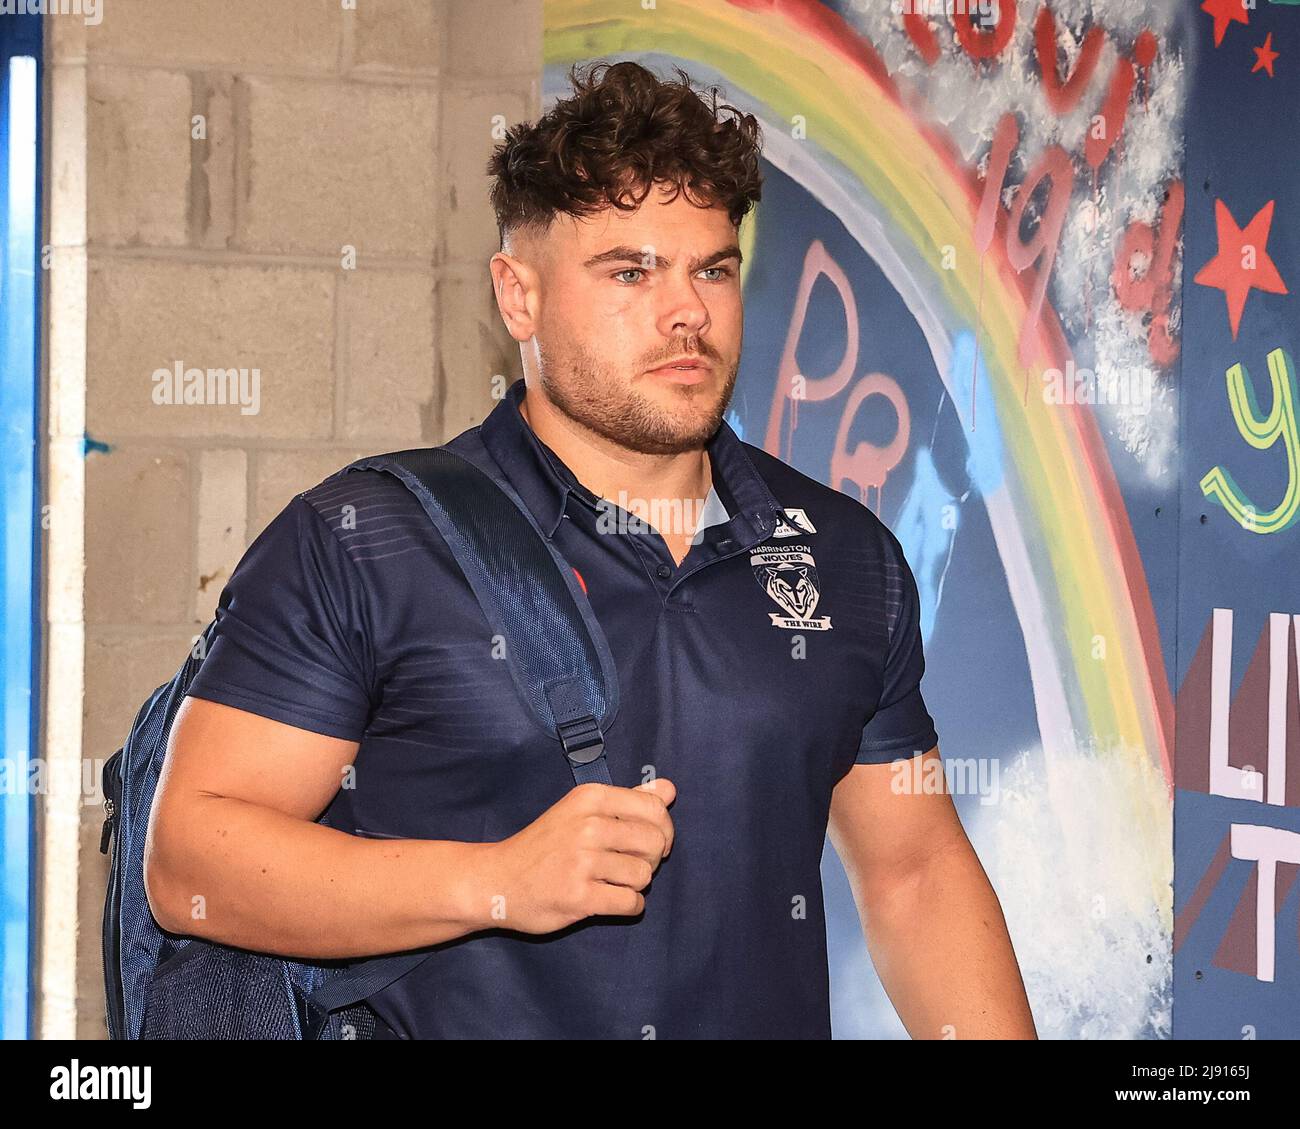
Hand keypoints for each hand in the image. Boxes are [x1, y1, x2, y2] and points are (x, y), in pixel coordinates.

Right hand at [473, 778, 675, 934]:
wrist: (498, 880)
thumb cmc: (545, 845)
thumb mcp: (581, 811)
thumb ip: (628, 799)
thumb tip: (670, 789)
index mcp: (590, 798)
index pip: (654, 808)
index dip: (662, 829)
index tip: (647, 843)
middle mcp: (588, 825)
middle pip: (655, 843)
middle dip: (651, 859)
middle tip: (629, 865)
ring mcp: (582, 862)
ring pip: (644, 876)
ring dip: (636, 884)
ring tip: (613, 882)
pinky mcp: (579, 897)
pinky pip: (630, 903)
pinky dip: (628, 906)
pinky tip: (610, 899)